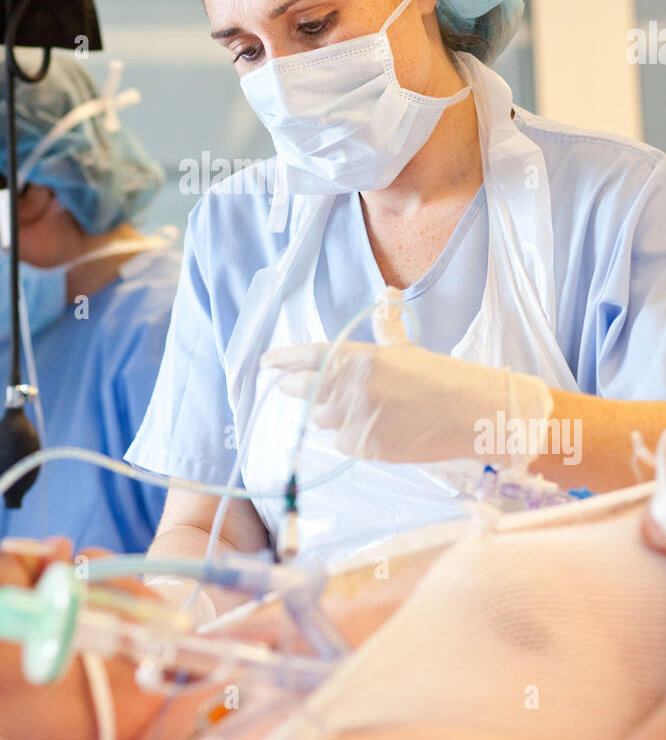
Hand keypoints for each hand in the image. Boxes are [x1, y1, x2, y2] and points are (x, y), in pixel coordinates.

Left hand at [262, 340, 552, 465]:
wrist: (473, 413)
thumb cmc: (442, 377)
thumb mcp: (408, 348)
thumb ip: (388, 325)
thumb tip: (388, 293)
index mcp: (360, 357)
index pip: (309, 357)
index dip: (284, 359)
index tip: (267, 362)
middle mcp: (353, 387)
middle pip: (305, 392)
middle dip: (294, 389)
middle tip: (287, 386)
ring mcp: (359, 419)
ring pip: (323, 421)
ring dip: (329, 415)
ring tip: (352, 408)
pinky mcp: (368, 446)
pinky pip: (344, 443)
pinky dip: (350, 437)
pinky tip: (371, 429)